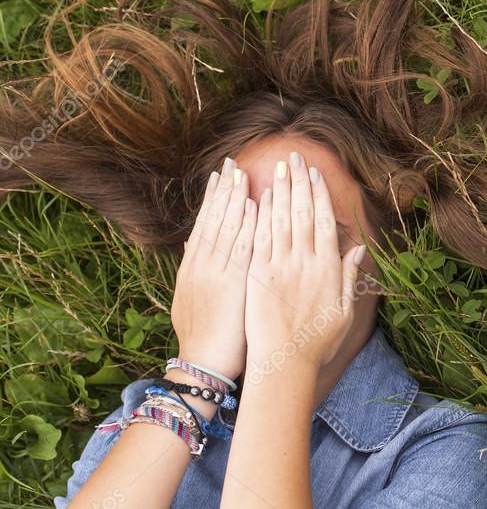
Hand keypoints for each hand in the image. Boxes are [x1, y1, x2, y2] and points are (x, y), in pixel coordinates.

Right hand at [171, 156, 255, 380]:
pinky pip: (240, 248)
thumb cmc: (206, 335)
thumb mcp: (193, 297)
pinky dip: (245, 225)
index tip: (222, 174)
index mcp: (194, 267)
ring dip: (234, 198)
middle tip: (230, 162)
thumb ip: (197, 268)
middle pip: (214, 219)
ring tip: (242, 172)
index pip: (206, 224)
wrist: (203, 365)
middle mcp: (202, 265)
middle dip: (223, 190)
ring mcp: (214, 273)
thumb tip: (196, 241)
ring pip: (225, 227)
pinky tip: (252, 205)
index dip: (214, 198)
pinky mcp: (231, 284)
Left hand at [243, 151, 364, 376]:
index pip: (323, 220)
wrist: (285, 365)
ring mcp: (279, 268)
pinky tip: (255, 198)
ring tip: (275, 168)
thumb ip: (350, 275)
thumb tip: (359, 246)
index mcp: (327, 268)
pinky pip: (259, 239)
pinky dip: (258, 217)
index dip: (317, 193)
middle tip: (292, 156)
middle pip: (301, 212)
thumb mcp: (344, 310)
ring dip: (277, 191)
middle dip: (296, 182)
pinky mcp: (257, 276)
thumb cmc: (318, 342)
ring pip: (279, 220)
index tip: (313, 172)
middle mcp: (304, 262)